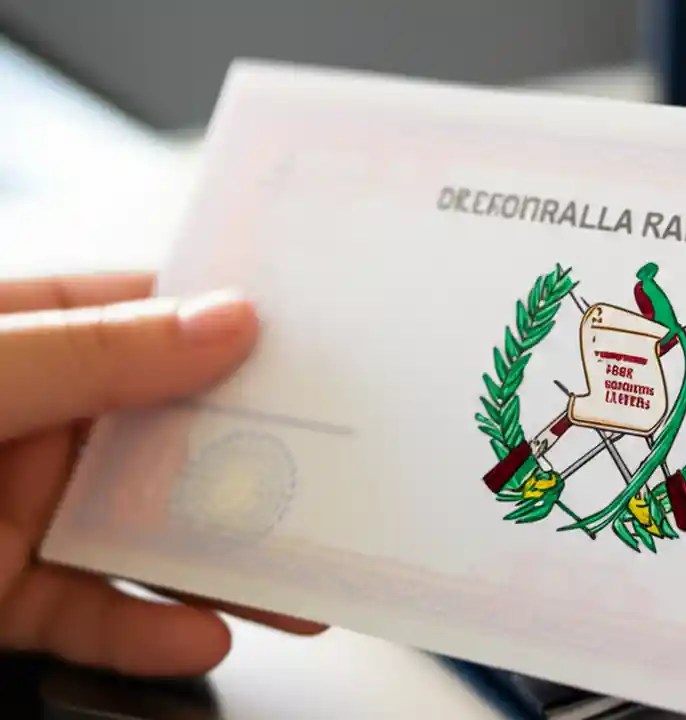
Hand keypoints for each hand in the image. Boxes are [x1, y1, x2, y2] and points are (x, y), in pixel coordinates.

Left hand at [0, 273, 323, 675]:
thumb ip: (95, 353)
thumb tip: (229, 321)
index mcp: (22, 337)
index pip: (150, 319)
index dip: (238, 332)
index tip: (328, 354)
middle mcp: (33, 422)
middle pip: (171, 439)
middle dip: (257, 466)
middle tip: (343, 485)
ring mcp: (16, 514)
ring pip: (145, 536)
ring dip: (226, 566)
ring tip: (304, 590)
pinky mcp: (3, 599)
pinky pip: (90, 618)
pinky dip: (145, 635)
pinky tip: (200, 638)